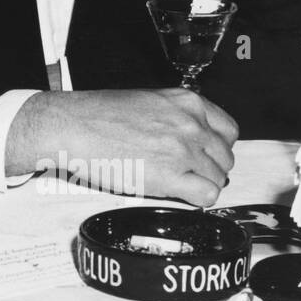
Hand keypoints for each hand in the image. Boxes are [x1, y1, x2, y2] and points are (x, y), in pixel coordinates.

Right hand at [10, 88, 238, 206]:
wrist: (71, 126)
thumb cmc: (97, 115)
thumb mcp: (147, 101)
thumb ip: (175, 116)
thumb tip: (188, 136)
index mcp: (186, 102)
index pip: (229, 130)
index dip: (217, 146)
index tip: (205, 154)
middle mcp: (191, 124)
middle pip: (225, 156)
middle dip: (209, 167)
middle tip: (187, 172)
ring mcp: (184, 150)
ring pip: (219, 177)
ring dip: (201, 183)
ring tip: (175, 182)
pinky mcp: (172, 176)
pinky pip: (208, 196)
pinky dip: (197, 199)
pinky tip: (178, 193)